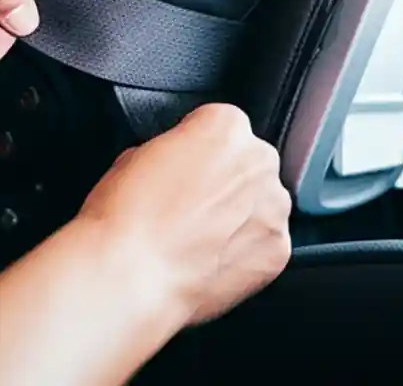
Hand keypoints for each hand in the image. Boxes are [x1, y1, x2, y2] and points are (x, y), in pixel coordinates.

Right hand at [77, 104, 292, 325]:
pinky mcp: (277, 250)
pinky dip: (246, 253)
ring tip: (199, 239)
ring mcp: (274, 207)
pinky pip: (266, 245)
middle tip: (191, 208)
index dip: (198, 150)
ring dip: (240, 216)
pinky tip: (211, 261)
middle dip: (226, 183)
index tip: (185, 169)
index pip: (222, 127)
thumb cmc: (125, 218)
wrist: (130, 277)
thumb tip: (180, 165)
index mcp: (226, 126)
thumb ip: (175, 150)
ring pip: (262, 204)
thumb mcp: (136, 155)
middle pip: (249, 164)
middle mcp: (259, 160)